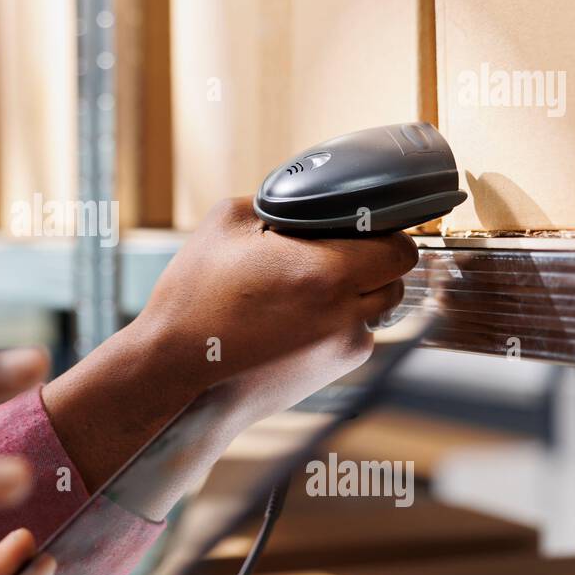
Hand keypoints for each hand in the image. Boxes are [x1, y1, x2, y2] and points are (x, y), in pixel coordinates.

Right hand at [42, 197, 417, 490]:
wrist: (176, 370)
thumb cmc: (194, 299)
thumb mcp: (225, 224)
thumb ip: (276, 203)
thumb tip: (304, 201)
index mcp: (325, 272)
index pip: (398, 249)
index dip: (384, 233)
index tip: (363, 230)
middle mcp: (343, 314)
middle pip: (396, 280)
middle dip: (374, 263)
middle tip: (336, 254)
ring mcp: (341, 348)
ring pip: (378, 310)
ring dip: (358, 294)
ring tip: (310, 288)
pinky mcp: (331, 372)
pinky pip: (355, 336)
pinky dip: (338, 323)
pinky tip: (297, 318)